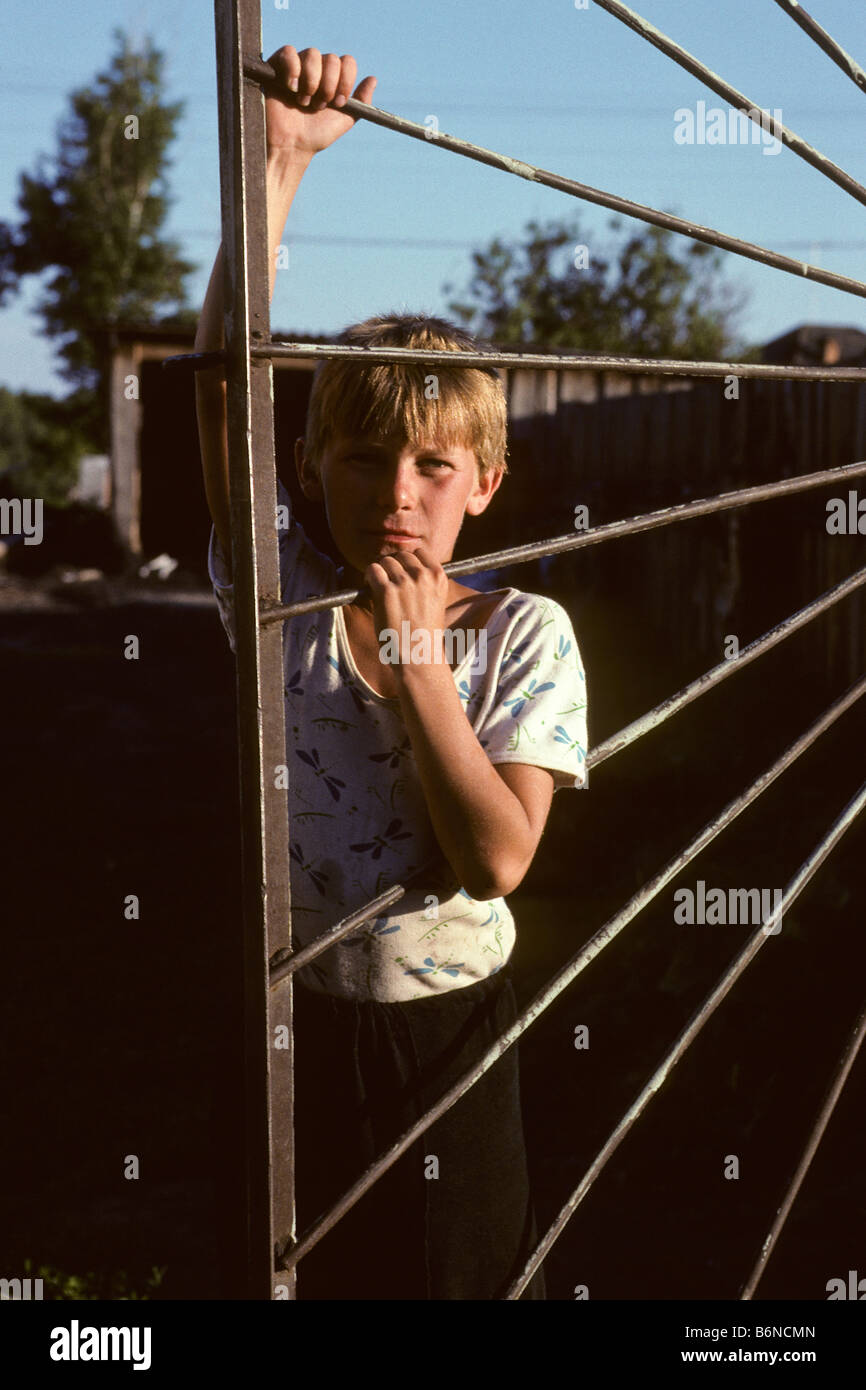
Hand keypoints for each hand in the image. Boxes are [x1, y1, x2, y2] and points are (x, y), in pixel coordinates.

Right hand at [263, 46, 376, 156]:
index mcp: (332, 78)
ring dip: (312, 81)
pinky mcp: (276, 66)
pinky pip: (289, 52)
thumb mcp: (344, 119)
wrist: (291, 146)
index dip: (346, 80)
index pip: (347, 62)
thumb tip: (373, 79)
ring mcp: (297, 66)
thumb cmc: (316, 134)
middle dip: (328, 85)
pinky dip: (293, 69)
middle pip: (331, 59)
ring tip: (303, 102)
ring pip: (312, 54)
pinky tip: (292, 88)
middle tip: (319, 105)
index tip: (339, 102)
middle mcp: (316, 69)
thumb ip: (360, 101)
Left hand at [365, 548, 449, 672]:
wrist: (418, 655)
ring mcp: (404, 582)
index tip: (402, 572)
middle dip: (393, 567)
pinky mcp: (386, 591)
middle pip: (401, 555)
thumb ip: (425, 582)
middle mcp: (423, 576)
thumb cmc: (424, 633)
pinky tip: (371, 588)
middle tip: (388, 582)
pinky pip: (372, 570)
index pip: (420, 552)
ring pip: (385, 561)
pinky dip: (369, 576)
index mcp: (439, 576)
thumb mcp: (434, 601)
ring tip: (380, 589)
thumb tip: (403, 568)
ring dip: (380, 572)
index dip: (408, 562)